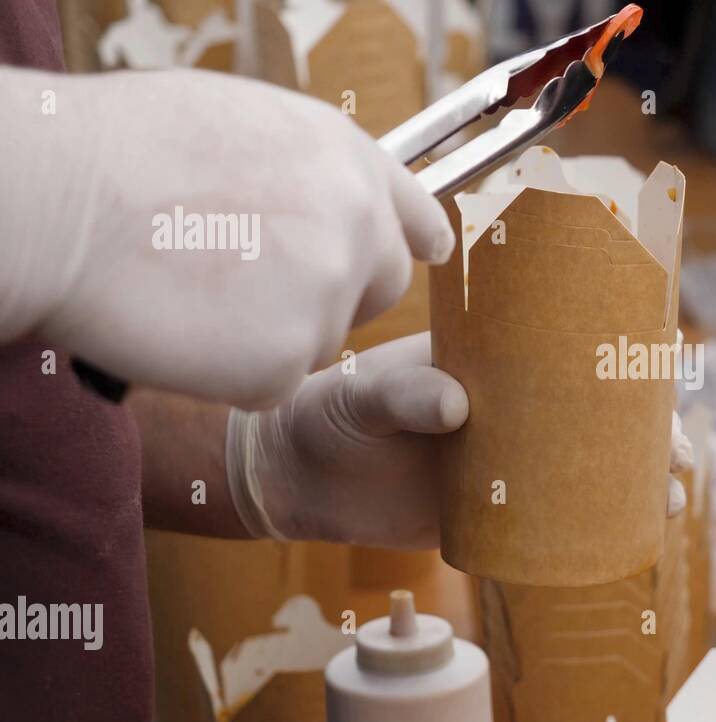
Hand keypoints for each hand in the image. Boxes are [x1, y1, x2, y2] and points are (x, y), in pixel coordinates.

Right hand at [0, 68, 452, 408]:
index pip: (415, 213)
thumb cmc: (126, 149)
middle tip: (260, 286)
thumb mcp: (244, 122)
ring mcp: (327, 297)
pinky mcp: (285, 361)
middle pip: (380, 286)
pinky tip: (182, 328)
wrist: (63, 202)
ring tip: (193, 290)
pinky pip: (270, 382)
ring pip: (319, 338)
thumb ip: (308, 168)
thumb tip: (331, 196)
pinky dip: (229, 371)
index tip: (429, 251)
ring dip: (269, 331)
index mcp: (347, 161)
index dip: (416, 236)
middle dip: (337, 294)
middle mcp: (356, 227)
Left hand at [226, 333, 691, 548]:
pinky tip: (626, 538)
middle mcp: (510, 408)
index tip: (662, 378)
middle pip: (598, 414)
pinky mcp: (492, 510)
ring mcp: (505, 460)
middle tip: (677, 455)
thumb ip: (404, 393)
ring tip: (669, 501)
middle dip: (650, 432)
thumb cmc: (329, 414)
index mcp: (492, 362)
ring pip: (586, 468)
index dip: (624, 363)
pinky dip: (591, 527)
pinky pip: (554, 519)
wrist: (297, 480)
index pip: (570, 352)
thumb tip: (456, 407)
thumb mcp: (363, 395)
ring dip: (633, 483)